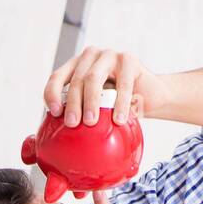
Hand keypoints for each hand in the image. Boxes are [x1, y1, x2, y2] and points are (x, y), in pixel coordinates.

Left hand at [42, 47, 166, 125]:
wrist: (150, 95)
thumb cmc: (120, 105)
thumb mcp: (98, 109)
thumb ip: (82, 117)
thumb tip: (62, 147)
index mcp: (78, 67)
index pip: (58, 77)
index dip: (52, 93)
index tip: (54, 112)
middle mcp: (91, 57)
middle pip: (76, 79)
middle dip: (72, 103)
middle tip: (72, 124)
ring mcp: (110, 56)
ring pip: (94, 78)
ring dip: (90, 101)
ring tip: (90, 122)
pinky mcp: (129, 61)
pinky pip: (122, 84)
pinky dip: (119, 103)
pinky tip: (118, 119)